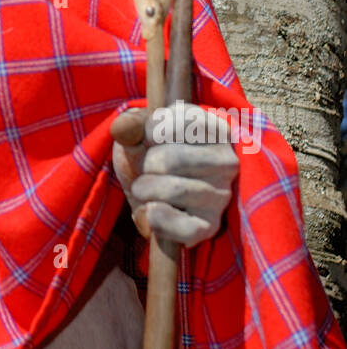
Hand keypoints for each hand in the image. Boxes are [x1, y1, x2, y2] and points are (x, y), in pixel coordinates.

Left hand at [110, 103, 238, 246]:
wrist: (151, 197)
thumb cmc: (151, 156)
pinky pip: (178, 224)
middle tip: (145, 169)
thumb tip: (122, 128)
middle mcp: (226, 162)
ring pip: (173, 190)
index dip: (151, 132)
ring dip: (144, 190)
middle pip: (170, 159)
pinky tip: (152, 209)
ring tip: (144, 189)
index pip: (181, 122)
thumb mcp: (141, 132)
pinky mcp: (210, 226)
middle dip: (145, 165)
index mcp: (214, 130)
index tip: (149, 139)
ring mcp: (221, 196)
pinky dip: (154, 217)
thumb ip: (132, 124)